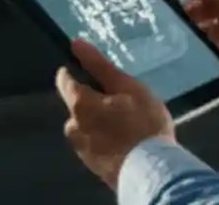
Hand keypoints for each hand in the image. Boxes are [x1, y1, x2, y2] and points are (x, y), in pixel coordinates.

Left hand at [57, 38, 174, 190]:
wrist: (154, 173)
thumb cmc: (143, 124)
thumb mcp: (128, 87)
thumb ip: (100, 66)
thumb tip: (75, 44)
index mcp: (78, 105)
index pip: (64, 80)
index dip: (77, 72)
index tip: (95, 74)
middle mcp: (72, 127)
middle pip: (77, 104)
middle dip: (93, 101)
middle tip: (123, 103)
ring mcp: (81, 149)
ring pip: (86, 126)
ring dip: (99, 122)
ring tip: (127, 125)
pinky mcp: (92, 165)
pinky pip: (94, 144)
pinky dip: (105, 139)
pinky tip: (126, 141)